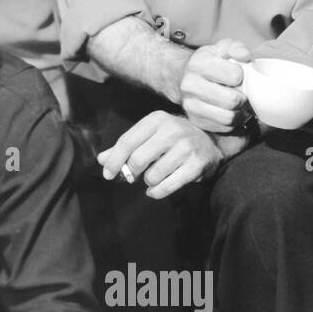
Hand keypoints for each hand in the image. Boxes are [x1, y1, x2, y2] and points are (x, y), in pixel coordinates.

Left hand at [98, 111, 223, 199]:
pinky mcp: (197, 165)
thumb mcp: (149, 136)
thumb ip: (125, 147)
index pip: (127, 141)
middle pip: (138, 159)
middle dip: (132, 172)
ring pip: (153, 175)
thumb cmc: (172, 139)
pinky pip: (168, 186)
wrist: (211, 142)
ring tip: (152, 178)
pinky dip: (156, 192)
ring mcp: (187, 147)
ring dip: (147, 182)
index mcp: (157, 119)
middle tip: (133, 176)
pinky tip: (154, 190)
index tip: (107, 174)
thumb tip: (101, 160)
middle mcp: (173, 130)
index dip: (114, 160)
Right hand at [179, 39, 250, 132]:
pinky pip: (224, 127)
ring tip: (237, 104)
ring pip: (229, 118)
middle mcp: (190, 85)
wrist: (181, 77)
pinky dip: (231, 121)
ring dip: (239, 112)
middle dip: (243, 97)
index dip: (242, 75)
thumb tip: (246, 56)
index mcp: (198, 64)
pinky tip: (229, 111)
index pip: (235, 75)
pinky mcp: (195, 120)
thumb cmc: (208, 63)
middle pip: (232, 100)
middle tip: (241, 92)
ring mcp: (190, 105)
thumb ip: (236, 47)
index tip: (237, 75)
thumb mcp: (220, 48)